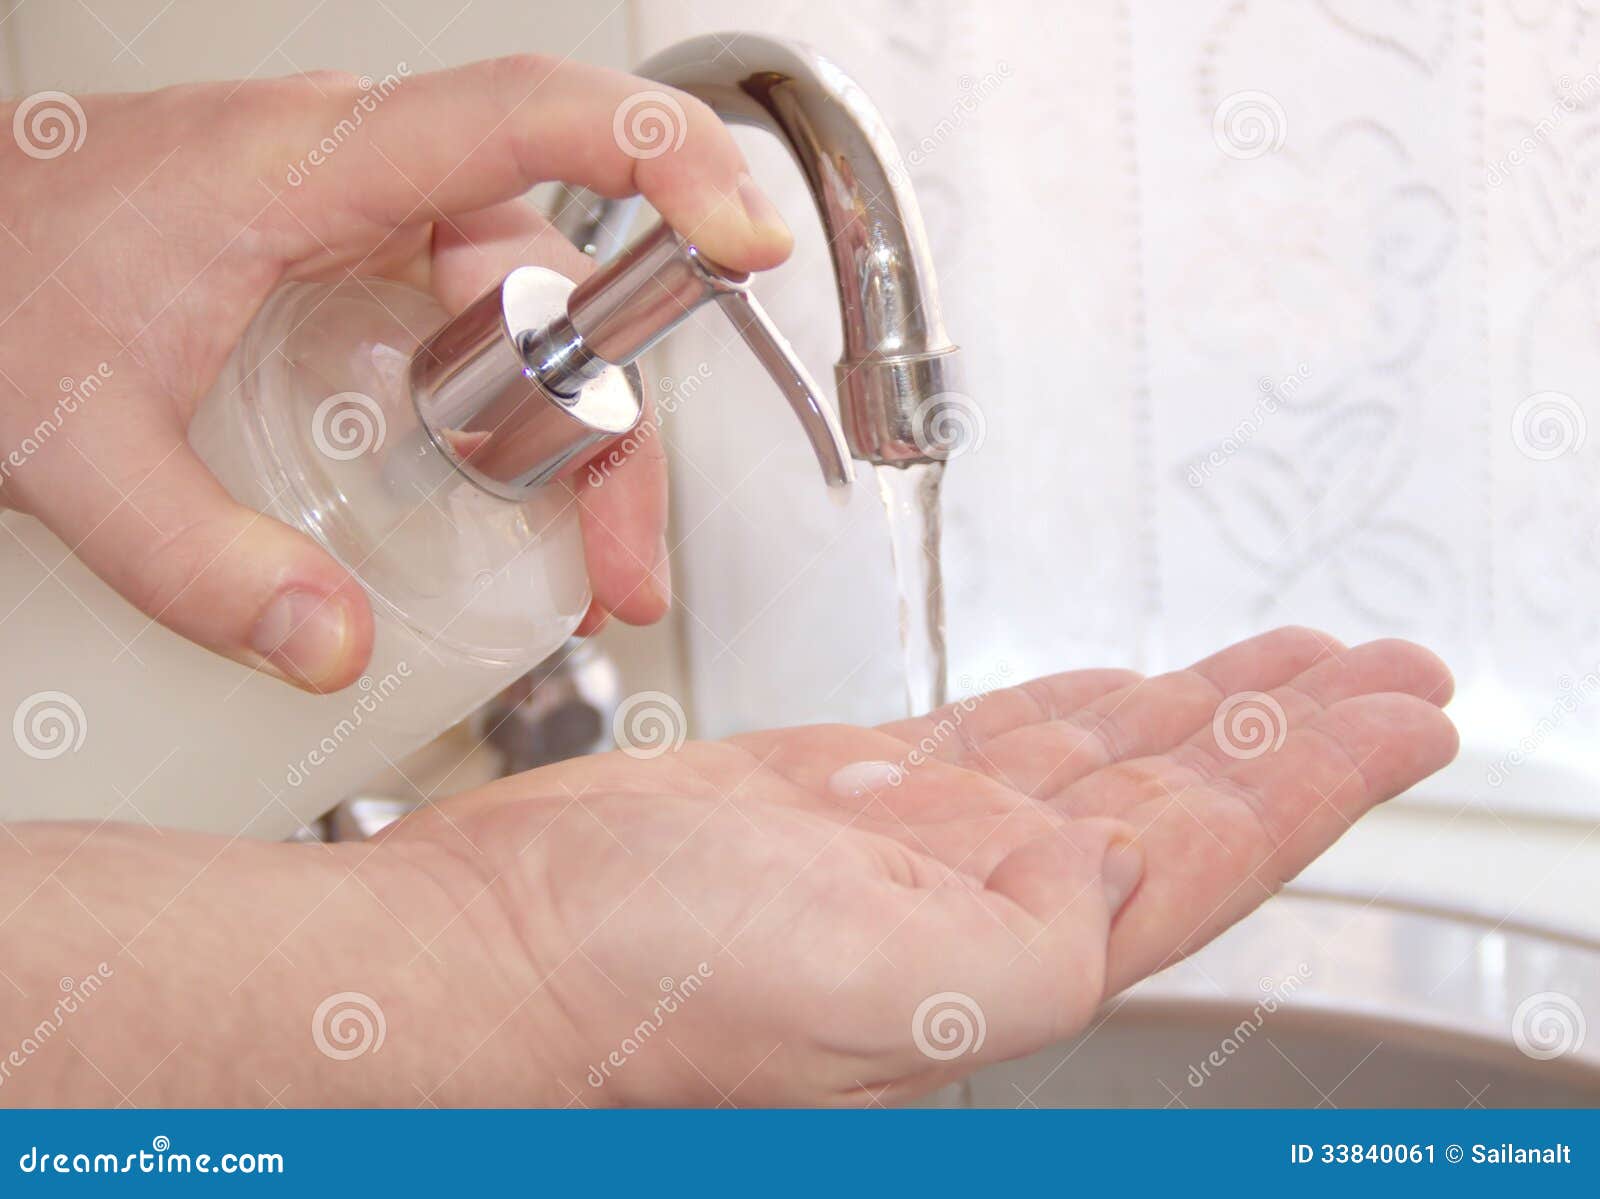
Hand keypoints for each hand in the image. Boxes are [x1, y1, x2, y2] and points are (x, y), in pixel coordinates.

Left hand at [0, 60, 790, 689]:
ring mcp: (362, 217)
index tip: (747, 231)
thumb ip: (196, 562)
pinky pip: (481, 325)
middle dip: (613, 424)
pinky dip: (519, 415)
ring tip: (578, 561)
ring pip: (534, 311)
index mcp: (309, 169)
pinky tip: (508, 500)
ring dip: (576, 437)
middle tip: (616, 560)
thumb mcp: (74, 445)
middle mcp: (359, 177)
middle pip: (560, 272)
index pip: (527, 116)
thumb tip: (331, 644)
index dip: (663, 158)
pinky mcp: (354, 261)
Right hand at [384, 626, 1456, 1105]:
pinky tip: (1114, 692)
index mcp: (1012, 948)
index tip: (1402, 715)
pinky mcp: (841, 792)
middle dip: (1289, 728)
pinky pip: (995, 737)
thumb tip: (1130, 865)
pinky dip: (1071, 706)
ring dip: (1200, 706)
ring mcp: (913, 841)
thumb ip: (1040, 944)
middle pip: (1181, 794)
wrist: (501, 951)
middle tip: (1381, 673)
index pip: (1213, 853)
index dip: (1319, 778)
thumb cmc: (645, 986)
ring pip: (1101, 758)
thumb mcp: (879, 992)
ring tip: (1287, 663)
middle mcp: (980, 898)